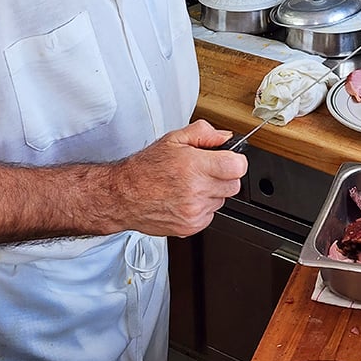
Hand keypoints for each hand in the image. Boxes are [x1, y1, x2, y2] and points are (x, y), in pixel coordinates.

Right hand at [110, 120, 247, 237]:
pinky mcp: (190, 227)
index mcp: (194, 166)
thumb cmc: (145, 168)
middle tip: (207, 171)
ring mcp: (194, 212)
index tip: (228, 159)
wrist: (123, 195)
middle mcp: (196, 191)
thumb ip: (204, 133)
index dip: (235, 161)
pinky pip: (210, 215)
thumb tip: (226, 137)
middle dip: (225, 176)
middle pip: (234, 185)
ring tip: (191, 184)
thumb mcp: (174, 139)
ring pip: (222, 200)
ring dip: (212, 192)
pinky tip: (186, 198)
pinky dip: (203, 207)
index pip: (237, 167)